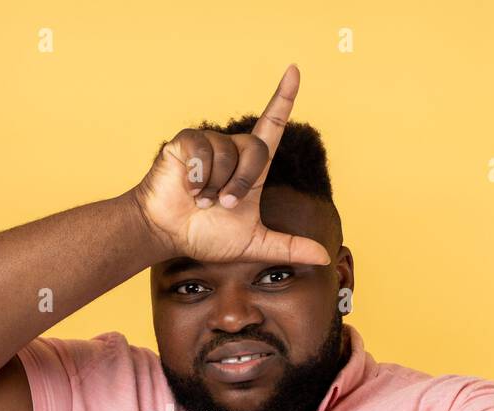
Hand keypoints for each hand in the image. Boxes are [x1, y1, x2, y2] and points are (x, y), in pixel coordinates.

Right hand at [130, 65, 330, 266]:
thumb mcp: (253, 244)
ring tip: (201, 199)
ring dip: (216, 185)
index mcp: (251, 168)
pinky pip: (203, 150)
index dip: (284, 98)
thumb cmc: (205, 235)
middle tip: (225, 205)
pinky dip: (198, 177)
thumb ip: (288, 247)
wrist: (168, 234)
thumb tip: (324, 257)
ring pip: (228, 153)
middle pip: (257, 150)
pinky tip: (188, 188)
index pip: (272, 125)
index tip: (294, 70)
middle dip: (242, 184)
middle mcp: (232, 150)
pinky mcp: (186, 142)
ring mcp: (208, 144)